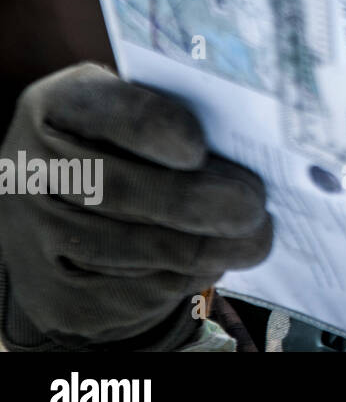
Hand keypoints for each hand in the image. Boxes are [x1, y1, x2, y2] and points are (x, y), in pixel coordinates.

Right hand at [0, 62, 272, 349]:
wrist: (58, 217)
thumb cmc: (123, 147)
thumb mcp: (134, 114)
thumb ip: (178, 113)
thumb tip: (251, 140)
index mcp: (57, 105)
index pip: (100, 110)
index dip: (149, 129)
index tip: (198, 148)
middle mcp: (34, 169)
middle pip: (118, 190)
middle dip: (195, 202)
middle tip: (252, 205)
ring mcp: (39, 237)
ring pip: (134, 248)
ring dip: (206, 246)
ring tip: (256, 236)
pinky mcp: (60, 295)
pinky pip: (133, 289)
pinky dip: (186, 276)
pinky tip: (216, 260)